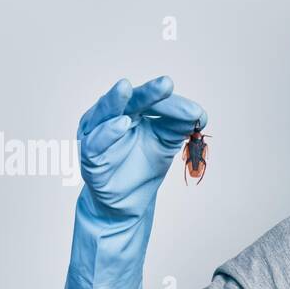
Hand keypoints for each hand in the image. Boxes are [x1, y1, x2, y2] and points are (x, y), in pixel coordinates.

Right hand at [64, 77, 206, 288]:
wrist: (128, 204)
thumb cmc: (142, 168)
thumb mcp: (165, 144)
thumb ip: (178, 127)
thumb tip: (200, 114)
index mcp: (131, 111)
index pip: (151, 101)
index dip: (170, 103)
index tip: (196, 112)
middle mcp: (111, 118)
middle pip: (130, 100)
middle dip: (147, 92)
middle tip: (166, 83)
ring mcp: (96, 135)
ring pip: (105, 113)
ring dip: (116, 101)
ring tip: (128, 89)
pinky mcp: (89, 156)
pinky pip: (96, 142)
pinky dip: (108, 132)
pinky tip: (122, 124)